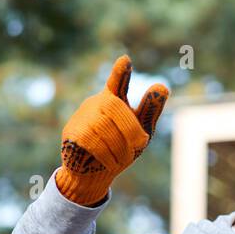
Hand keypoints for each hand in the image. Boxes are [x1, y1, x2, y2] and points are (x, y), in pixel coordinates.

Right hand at [56, 55, 168, 205]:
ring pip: (103, 126)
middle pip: (114, 107)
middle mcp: (96, 102)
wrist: (94, 173)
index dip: (120, 73)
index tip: (125, 60)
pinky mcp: (72, 132)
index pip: (117, 82)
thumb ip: (150, 110)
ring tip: (124, 158)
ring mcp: (81, 116)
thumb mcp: (141, 130)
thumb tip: (162, 86)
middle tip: (140, 145)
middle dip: (130, 128)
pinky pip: (92, 141)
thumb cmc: (121, 147)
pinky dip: (107, 154)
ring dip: (120, 146)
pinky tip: (111, 163)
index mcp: (114, 99)